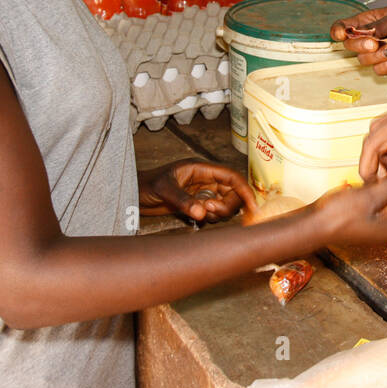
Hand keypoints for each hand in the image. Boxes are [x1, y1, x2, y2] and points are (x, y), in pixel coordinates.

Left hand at [138, 159, 258, 224]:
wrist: (133, 194)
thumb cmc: (146, 185)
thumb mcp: (164, 189)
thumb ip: (183, 200)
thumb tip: (202, 212)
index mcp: (201, 169)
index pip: (231, 177)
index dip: (244, 190)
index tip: (252, 206)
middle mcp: (205, 180)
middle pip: (232, 192)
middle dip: (228, 205)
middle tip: (210, 213)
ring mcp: (201, 192)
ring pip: (224, 203)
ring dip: (219, 213)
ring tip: (201, 215)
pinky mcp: (196, 204)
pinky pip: (214, 212)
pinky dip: (211, 218)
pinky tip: (197, 218)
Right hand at [330, 5, 386, 74]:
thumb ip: (378, 26)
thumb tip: (362, 33)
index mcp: (369, 22)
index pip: (344, 26)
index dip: (338, 31)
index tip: (340, 34)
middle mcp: (370, 38)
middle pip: (349, 46)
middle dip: (360, 46)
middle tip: (374, 43)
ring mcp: (378, 53)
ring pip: (363, 61)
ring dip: (378, 56)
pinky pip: (378, 71)